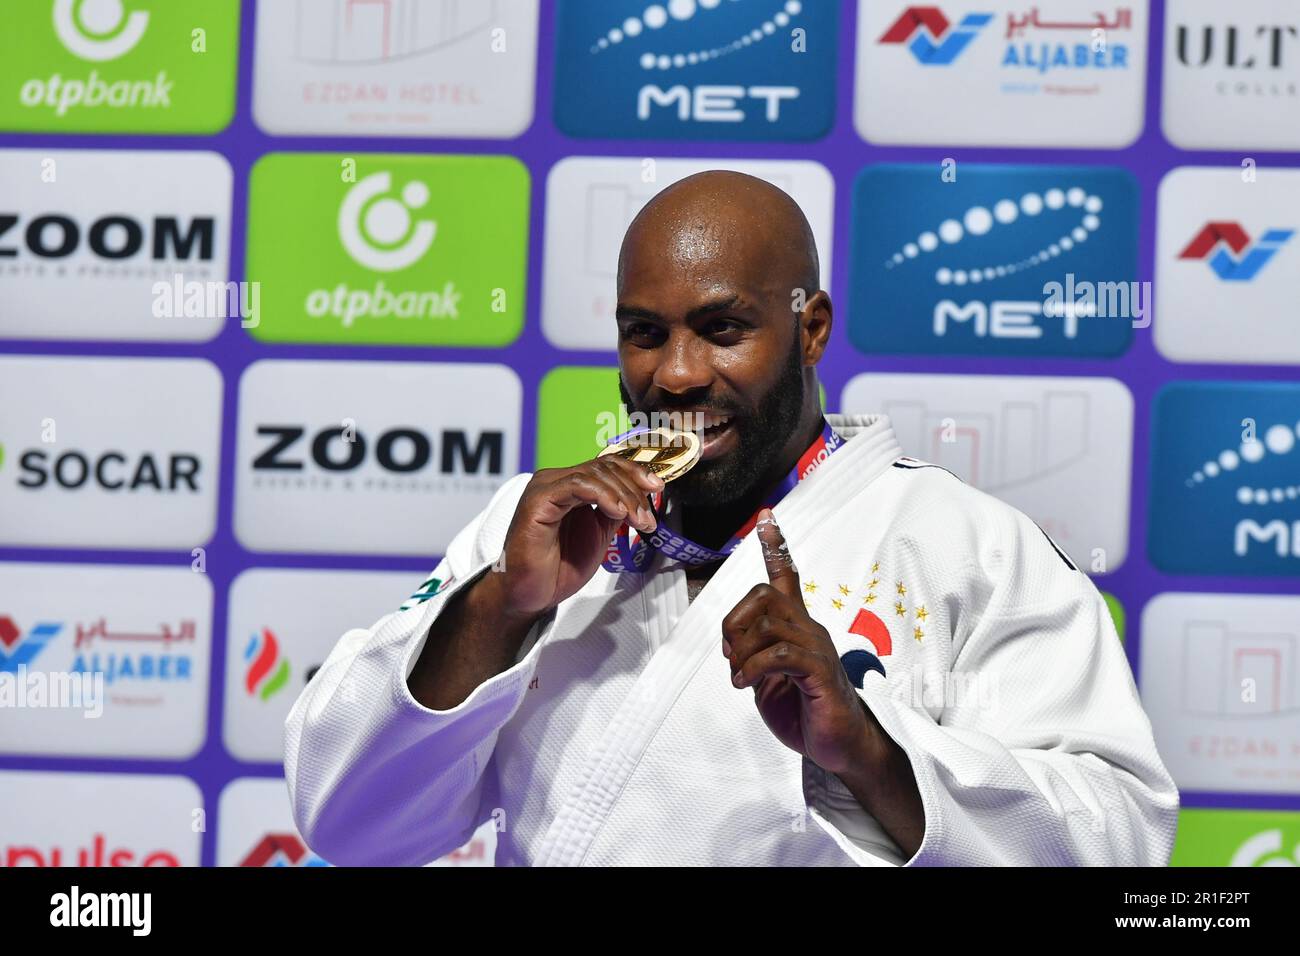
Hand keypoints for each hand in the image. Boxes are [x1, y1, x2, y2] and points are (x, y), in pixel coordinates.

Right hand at [493, 455, 664, 619]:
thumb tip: (638, 496)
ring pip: (594, 474)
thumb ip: (614, 512)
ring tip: (637, 520)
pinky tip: (617, 512)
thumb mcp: (598, 534)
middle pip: (604, 467)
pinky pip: (576, 485)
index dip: (635, 472)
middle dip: (634, 490)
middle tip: (647, 518)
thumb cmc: (556, 568)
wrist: (530, 595)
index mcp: (568, 486)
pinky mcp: (537, 500)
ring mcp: (545, 488)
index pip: (606, 465)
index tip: (657, 487)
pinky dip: (603, 495)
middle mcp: (556, 481)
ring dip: (624, 496)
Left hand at [721, 508, 880, 776]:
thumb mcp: (768, 680)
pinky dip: (753, 667)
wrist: (839, 746)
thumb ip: (753, 655)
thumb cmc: (804, 711)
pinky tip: (745, 684)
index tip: (767, 516)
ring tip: (740, 678)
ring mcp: (816, 648)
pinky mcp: (820, 671)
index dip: (776, 546)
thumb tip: (731, 644)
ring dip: (741, 652)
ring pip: (768, 624)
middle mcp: (809, 629)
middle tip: (730, 654)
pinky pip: (779, 654)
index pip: (787, 576)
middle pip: (763, 595)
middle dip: (735, 621)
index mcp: (796, 628)